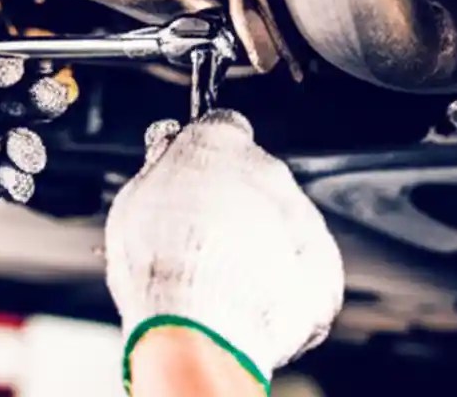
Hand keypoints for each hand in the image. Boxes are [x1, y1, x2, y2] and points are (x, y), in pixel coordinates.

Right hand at [106, 111, 343, 391]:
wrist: (198, 330)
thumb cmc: (160, 268)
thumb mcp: (132, 202)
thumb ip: (159, 170)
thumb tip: (167, 156)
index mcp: (219, 146)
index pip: (220, 126)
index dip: (204, 155)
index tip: (192, 174)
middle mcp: (269, 174)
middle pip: (255, 178)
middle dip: (233, 202)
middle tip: (199, 240)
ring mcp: (303, 221)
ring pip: (283, 223)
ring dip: (259, 243)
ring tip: (222, 281)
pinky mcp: (324, 269)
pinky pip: (304, 269)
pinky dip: (284, 283)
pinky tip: (249, 302)